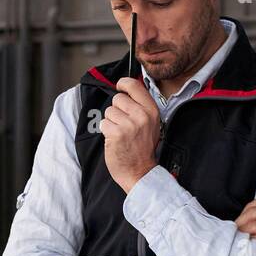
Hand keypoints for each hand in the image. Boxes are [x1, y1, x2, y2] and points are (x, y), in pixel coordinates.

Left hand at [102, 77, 159, 193]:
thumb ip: (141, 107)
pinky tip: (115, 140)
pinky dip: (106, 132)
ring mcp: (128, 124)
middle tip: (124, 124)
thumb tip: (127, 90)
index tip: (120, 86)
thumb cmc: (143, 148)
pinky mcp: (116, 133)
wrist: (140, 171)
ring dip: (111, 122)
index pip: (134, 85)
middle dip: (116, 110)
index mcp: (152, 110)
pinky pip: (103, 123)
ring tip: (121, 133)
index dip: (124, 84)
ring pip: (109, 112)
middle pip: (118, 98)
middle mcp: (141, 115)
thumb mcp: (151, 124)